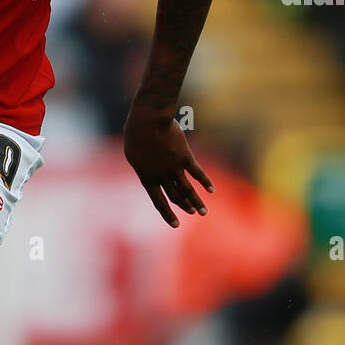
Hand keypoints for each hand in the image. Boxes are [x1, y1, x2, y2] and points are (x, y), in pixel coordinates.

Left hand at [123, 106, 213, 227]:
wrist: (148, 120)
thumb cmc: (136, 133)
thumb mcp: (133, 154)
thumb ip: (143, 167)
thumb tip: (149, 175)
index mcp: (147, 177)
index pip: (158, 201)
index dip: (167, 214)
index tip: (176, 224)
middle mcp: (162, 176)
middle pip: (175, 196)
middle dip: (184, 206)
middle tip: (191, 212)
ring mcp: (174, 167)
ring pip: (188, 190)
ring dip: (196, 202)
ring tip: (203, 212)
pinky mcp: (185, 156)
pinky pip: (197, 173)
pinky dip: (205, 182)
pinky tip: (211, 190)